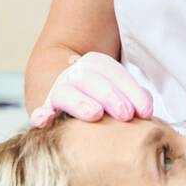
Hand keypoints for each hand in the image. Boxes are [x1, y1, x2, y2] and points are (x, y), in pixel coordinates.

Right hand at [30, 51, 153, 126]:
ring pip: (66, 94)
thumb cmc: (103, 98)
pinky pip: (40, 113)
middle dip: (110, 96)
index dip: (131, 90)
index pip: (113, 72)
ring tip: (95, 114)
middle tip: (126, 115)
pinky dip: (40, 116)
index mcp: (94, 65)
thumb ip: (134, 96)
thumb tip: (145, 110)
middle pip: (91, 81)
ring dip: (80, 103)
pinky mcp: (46, 112)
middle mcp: (75, 76)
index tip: (146, 111)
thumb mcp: (120, 89)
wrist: (67, 92)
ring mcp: (58, 93)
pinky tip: (44, 120)